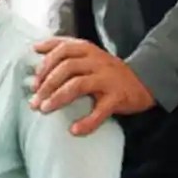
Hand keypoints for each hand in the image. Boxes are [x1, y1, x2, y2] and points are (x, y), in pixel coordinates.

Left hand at [30, 37, 155, 135]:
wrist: (143, 81)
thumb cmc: (107, 70)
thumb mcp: (88, 54)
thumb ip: (65, 49)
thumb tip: (36, 47)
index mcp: (88, 50)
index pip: (62, 49)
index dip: (45, 64)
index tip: (34, 79)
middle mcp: (97, 61)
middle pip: (67, 67)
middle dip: (47, 84)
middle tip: (34, 100)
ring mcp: (108, 79)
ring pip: (78, 85)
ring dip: (58, 98)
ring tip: (45, 109)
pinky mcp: (117, 97)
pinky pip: (100, 111)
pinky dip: (87, 122)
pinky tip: (74, 130)